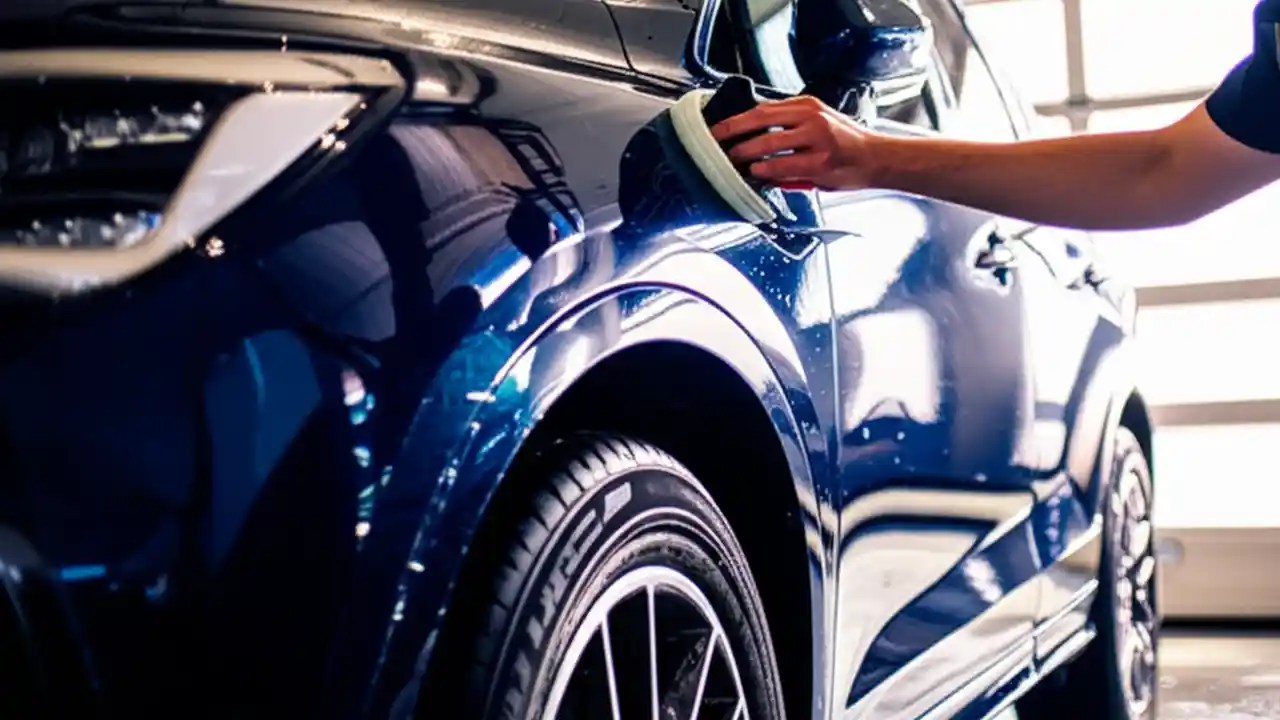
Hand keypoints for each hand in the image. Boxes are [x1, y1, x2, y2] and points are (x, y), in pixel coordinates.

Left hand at [709, 95, 881, 190]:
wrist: (877, 158)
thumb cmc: (845, 143)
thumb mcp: (817, 122)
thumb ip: (788, 126)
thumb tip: (752, 135)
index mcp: (806, 106)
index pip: (762, 108)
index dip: (736, 118)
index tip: (716, 127)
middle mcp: (811, 117)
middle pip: (761, 120)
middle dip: (733, 133)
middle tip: (715, 144)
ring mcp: (817, 139)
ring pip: (771, 143)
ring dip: (747, 153)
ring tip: (733, 160)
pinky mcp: (822, 162)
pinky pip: (786, 166)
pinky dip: (768, 169)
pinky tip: (757, 172)